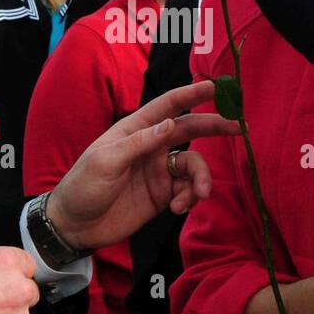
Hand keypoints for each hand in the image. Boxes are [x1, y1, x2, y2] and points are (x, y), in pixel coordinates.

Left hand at [45, 79, 239, 251]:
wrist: (74, 226)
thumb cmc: (82, 186)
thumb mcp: (107, 161)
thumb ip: (140, 143)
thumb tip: (171, 123)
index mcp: (134, 130)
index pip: (167, 106)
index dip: (191, 94)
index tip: (215, 86)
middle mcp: (150, 146)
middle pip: (189, 130)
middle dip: (214, 127)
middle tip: (239, 129)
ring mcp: (158, 171)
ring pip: (193, 166)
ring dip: (201, 179)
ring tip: (199, 195)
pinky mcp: (162, 196)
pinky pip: (188, 191)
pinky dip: (190, 198)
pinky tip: (178, 210)